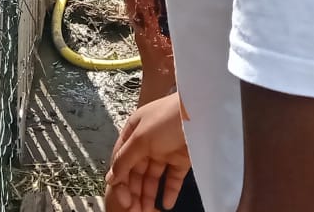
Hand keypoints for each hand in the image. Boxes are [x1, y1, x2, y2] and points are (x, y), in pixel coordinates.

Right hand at [106, 93, 190, 211]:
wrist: (202, 111)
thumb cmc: (167, 119)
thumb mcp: (140, 138)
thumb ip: (124, 159)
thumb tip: (110, 178)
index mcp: (133, 131)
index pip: (121, 160)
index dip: (120, 180)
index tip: (123, 199)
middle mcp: (147, 141)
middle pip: (136, 171)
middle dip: (134, 191)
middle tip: (134, 210)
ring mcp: (165, 150)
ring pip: (153, 177)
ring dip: (149, 194)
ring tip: (147, 211)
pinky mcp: (182, 158)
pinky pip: (173, 178)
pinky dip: (169, 191)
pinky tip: (166, 204)